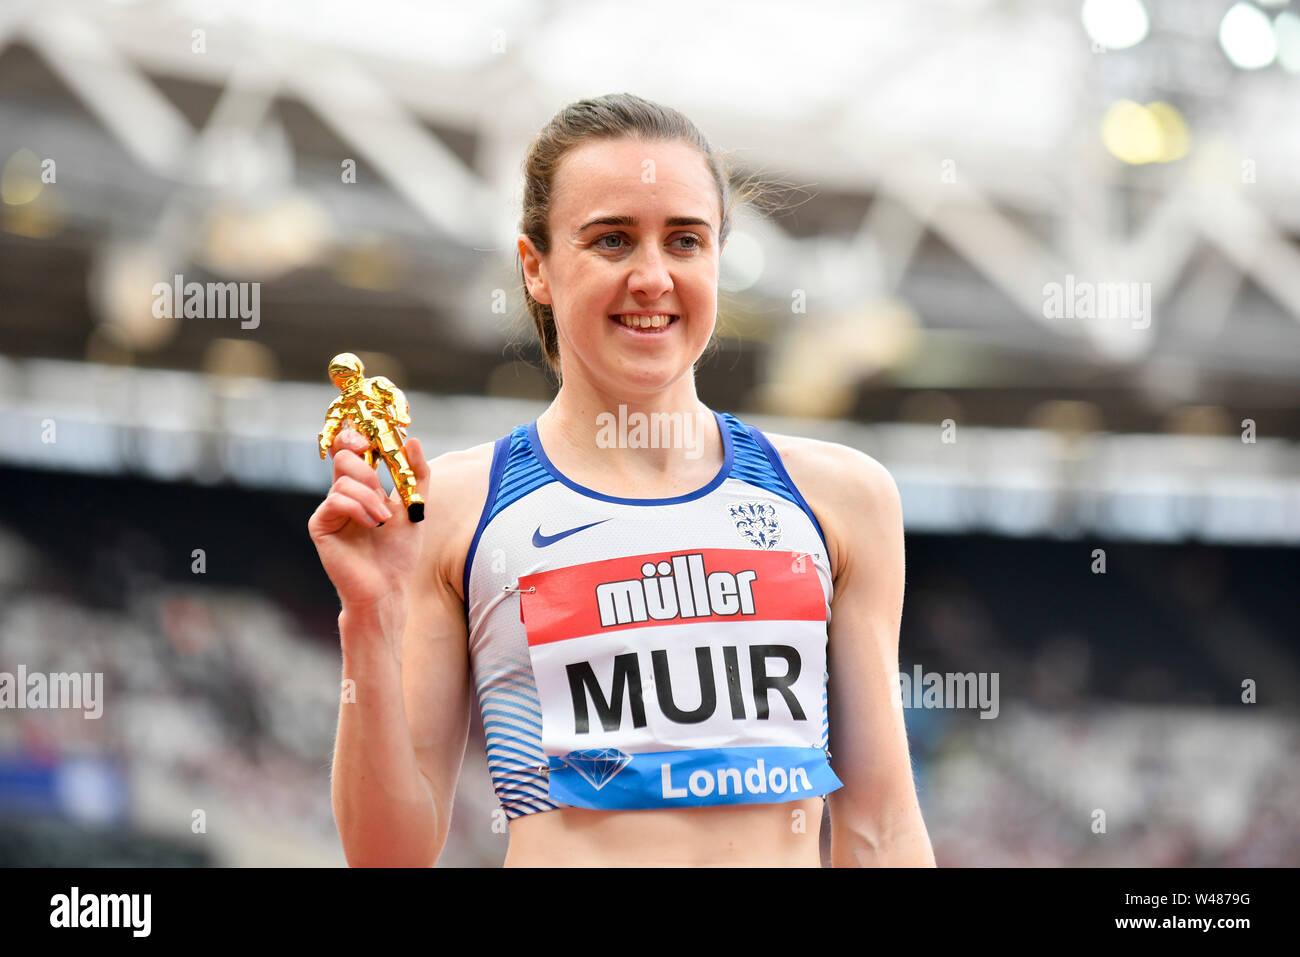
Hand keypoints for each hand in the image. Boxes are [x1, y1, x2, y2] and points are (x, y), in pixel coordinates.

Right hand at [308, 428, 431, 619]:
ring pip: (344, 479)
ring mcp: (330, 509)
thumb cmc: (399, 552)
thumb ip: (416, 474)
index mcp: (362, 487)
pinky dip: (357, 508)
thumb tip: (414, 440)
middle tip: (382, 489)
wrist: (388, 587)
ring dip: (370, 497)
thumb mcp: (416, 506)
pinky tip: (371, 524)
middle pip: (344, 457)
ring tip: (384, 520)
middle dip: (368, 468)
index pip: (353, 450)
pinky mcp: (321, 525)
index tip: (374, 441)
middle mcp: (343, 494)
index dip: (359, 438)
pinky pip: (335, 500)